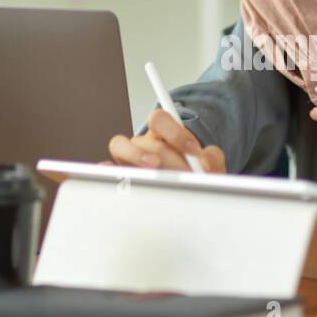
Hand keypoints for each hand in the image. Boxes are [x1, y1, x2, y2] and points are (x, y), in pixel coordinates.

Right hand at [108, 109, 226, 172]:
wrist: (190, 197)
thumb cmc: (195, 179)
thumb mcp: (210, 166)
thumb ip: (212, 160)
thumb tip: (203, 163)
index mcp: (164, 135)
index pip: (160, 119)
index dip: (175, 133)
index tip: (193, 151)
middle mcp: (144, 144)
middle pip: (146, 138)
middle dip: (167, 157)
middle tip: (184, 175)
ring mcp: (128, 159)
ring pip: (120, 144)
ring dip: (137, 156)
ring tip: (155, 172)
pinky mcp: (118, 175)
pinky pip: (105, 167)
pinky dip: (107, 170)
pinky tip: (121, 179)